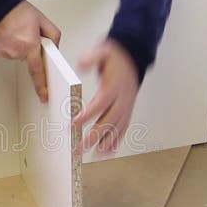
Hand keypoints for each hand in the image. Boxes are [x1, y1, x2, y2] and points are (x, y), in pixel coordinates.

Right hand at [0, 0, 60, 101]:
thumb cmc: (16, 10)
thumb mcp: (42, 20)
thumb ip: (53, 36)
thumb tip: (54, 48)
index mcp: (30, 44)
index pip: (37, 71)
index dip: (41, 85)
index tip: (44, 95)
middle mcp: (16, 51)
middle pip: (26, 59)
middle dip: (29, 49)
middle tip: (26, 35)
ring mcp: (3, 52)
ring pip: (14, 55)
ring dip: (16, 47)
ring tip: (15, 32)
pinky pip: (4, 52)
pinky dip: (6, 45)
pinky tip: (6, 35)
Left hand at [74, 39, 139, 154]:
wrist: (133, 57)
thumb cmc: (115, 57)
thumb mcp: (103, 51)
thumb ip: (91, 58)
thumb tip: (80, 64)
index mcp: (114, 86)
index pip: (100, 103)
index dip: (87, 115)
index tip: (74, 124)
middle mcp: (122, 99)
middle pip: (108, 120)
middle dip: (94, 136)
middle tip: (80, 147)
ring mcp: (126, 106)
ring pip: (117, 127)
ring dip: (106, 143)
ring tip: (95, 155)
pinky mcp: (127, 110)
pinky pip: (123, 128)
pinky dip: (116, 141)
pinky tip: (108, 152)